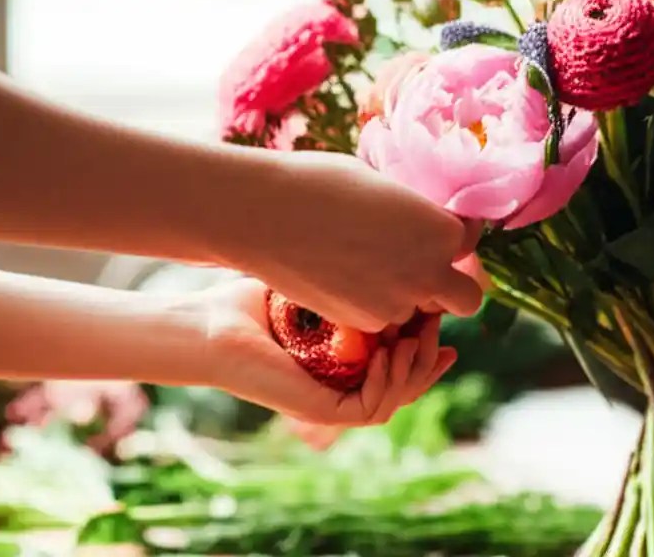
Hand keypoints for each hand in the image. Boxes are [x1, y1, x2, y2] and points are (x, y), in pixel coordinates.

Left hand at [196, 278, 457, 425]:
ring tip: (414, 337)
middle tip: (434, 326)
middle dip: (429, 357)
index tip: (442, 318)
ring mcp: (332, 402)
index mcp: (346, 363)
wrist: (211, 324)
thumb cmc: (253, 299)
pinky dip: (386, 384)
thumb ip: (351, 275)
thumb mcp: (316, 283)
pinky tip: (387, 353)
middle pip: (407, 384)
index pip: (401, 364)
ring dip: (413, 371)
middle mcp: (343, 387)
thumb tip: (391, 244)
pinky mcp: (320, 410)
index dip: (428, 348)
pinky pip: (370, 409)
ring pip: (395, 399)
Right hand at [235, 150, 484, 332]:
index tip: (431, 230)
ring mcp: (398, 304)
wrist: (266, 214)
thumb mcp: (384, 188)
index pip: (469, 242)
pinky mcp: (364, 323)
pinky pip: (383, 320)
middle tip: (422, 268)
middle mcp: (429, 273)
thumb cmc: (321, 183)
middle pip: (467, 298)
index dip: (452, 236)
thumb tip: (420, 225)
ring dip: (405, 295)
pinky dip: (371, 306)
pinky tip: (341, 276)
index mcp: (441, 230)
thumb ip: (414, 215)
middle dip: (452, 286)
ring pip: (419, 310)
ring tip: (364, 264)